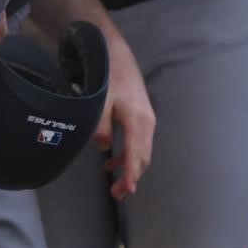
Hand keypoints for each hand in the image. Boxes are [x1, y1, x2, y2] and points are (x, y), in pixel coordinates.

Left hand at [95, 37, 154, 199]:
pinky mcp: (141, 114)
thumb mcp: (100, 104)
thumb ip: (101, 128)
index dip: (131, 176)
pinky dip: (127, 153)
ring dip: (130, 167)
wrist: (116, 53)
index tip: (125, 191)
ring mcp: (146, 118)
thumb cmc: (108, 77)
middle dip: (132, 176)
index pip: (136, 156)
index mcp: (139, 122)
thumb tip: (104, 148)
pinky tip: (111, 158)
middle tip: (118, 193)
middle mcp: (147, 122)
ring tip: (115, 182)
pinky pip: (138, 141)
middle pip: (143, 157)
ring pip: (141, 150)